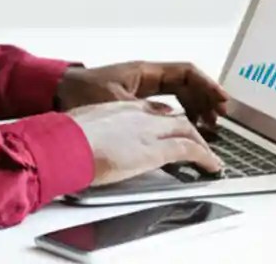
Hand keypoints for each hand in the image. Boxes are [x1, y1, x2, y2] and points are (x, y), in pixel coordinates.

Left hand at [55, 61, 231, 128]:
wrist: (57, 92)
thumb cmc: (81, 92)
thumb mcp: (115, 102)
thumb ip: (144, 110)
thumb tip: (172, 118)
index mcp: (145, 71)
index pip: (186, 72)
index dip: (207, 85)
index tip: (221, 100)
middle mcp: (147, 76)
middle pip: (187, 83)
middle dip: (205, 99)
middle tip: (218, 118)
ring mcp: (142, 87)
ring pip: (179, 94)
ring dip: (195, 107)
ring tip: (206, 125)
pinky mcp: (136, 100)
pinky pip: (166, 103)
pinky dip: (178, 113)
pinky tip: (183, 127)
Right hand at [67, 100, 222, 186]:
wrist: (63, 142)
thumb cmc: (63, 139)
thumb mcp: (80, 129)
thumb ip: (91, 134)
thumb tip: (83, 146)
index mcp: (117, 109)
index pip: (151, 111)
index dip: (165, 120)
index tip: (172, 128)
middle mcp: (136, 115)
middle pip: (173, 118)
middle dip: (190, 129)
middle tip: (199, 141)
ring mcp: (147, 131)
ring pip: (187, 130)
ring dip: (201, 143)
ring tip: (209, 157)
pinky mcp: (154, 150)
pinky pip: (189, 150)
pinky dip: (205, 157)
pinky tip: (212, 166)